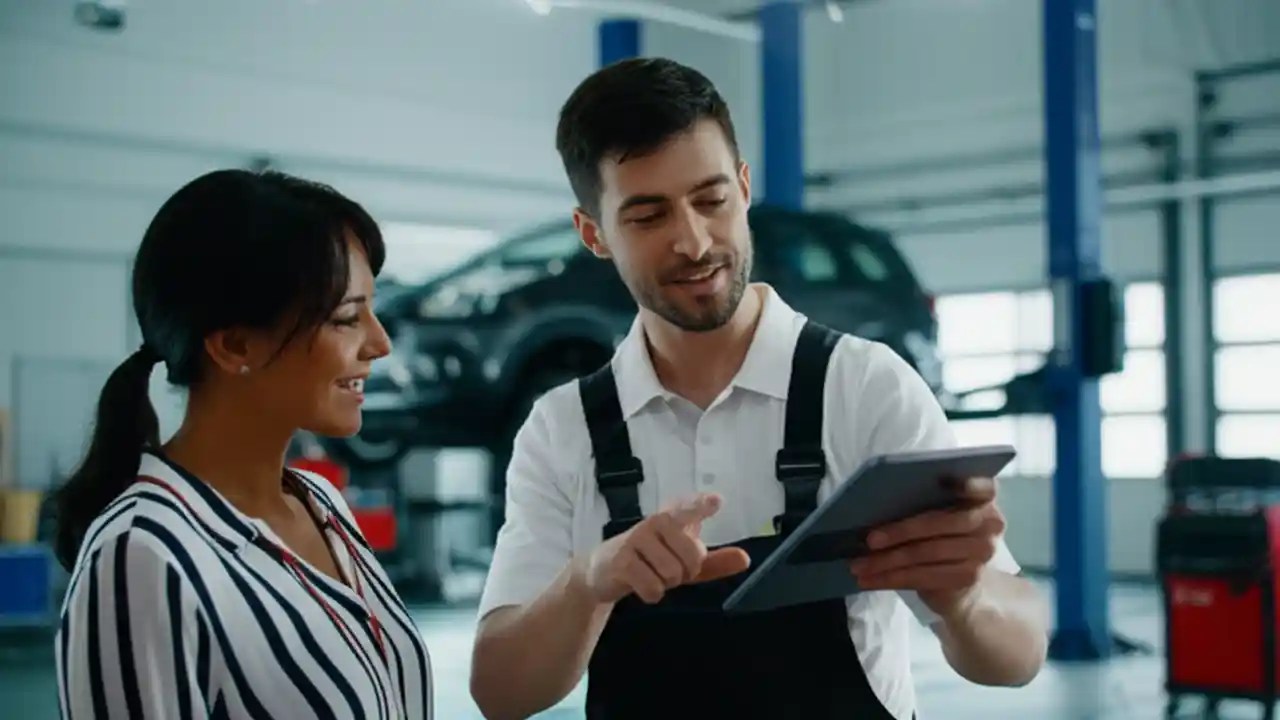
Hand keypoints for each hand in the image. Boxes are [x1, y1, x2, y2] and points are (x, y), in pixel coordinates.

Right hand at [583, 493, 751, 604]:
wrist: (602, 571)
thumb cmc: (650, 560)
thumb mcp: (682, 560)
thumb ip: (714, 560)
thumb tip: (745, 559)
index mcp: (672, 518)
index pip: (689, 509)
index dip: (702, 506)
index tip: (716, 501)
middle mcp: (654, 523)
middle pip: (693, 556)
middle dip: (686, 571)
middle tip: (668, 568)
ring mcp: (635, 540)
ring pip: (672, 574)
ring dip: (666, 584)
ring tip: (651, 574)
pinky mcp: (622, 561)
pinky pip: (653, 588)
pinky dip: (651, 594)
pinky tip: (640, 584)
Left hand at [849, 476, 1004, 618]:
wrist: (958, 581)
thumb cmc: (938, 535)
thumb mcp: (933, 512)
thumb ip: (922, 502)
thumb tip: (875, 502)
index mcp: (983, 498)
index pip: (984, 487)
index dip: (968, 483)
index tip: (942, 480)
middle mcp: (990, 524)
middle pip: (940, 523)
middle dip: (899, 532)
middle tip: (868, 540)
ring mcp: (981, 553)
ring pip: (926, 554)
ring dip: (886, 561)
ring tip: (858, 565)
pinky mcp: (967, 577)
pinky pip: (922, 577)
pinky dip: (891, 579)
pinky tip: (869, 580)